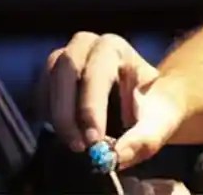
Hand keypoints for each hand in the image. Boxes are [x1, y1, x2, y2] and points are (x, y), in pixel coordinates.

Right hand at [44, 32, 184, 166]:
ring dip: (57, 116)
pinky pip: (41, 93)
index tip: (93, 140)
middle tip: (78, 147)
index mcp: (114, 48)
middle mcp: (85, 45)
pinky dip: (49, 116)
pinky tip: (65, 135)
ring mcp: (64, 57)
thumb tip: (116, 157)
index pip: (96, 72)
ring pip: (49, 80)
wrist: (145, 101)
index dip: (90, 106)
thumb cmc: (154, 107)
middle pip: (65, 69)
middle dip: (67, 112)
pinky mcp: (52, 76)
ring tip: (75, 145)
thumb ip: (144, 139)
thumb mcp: (161, 122)